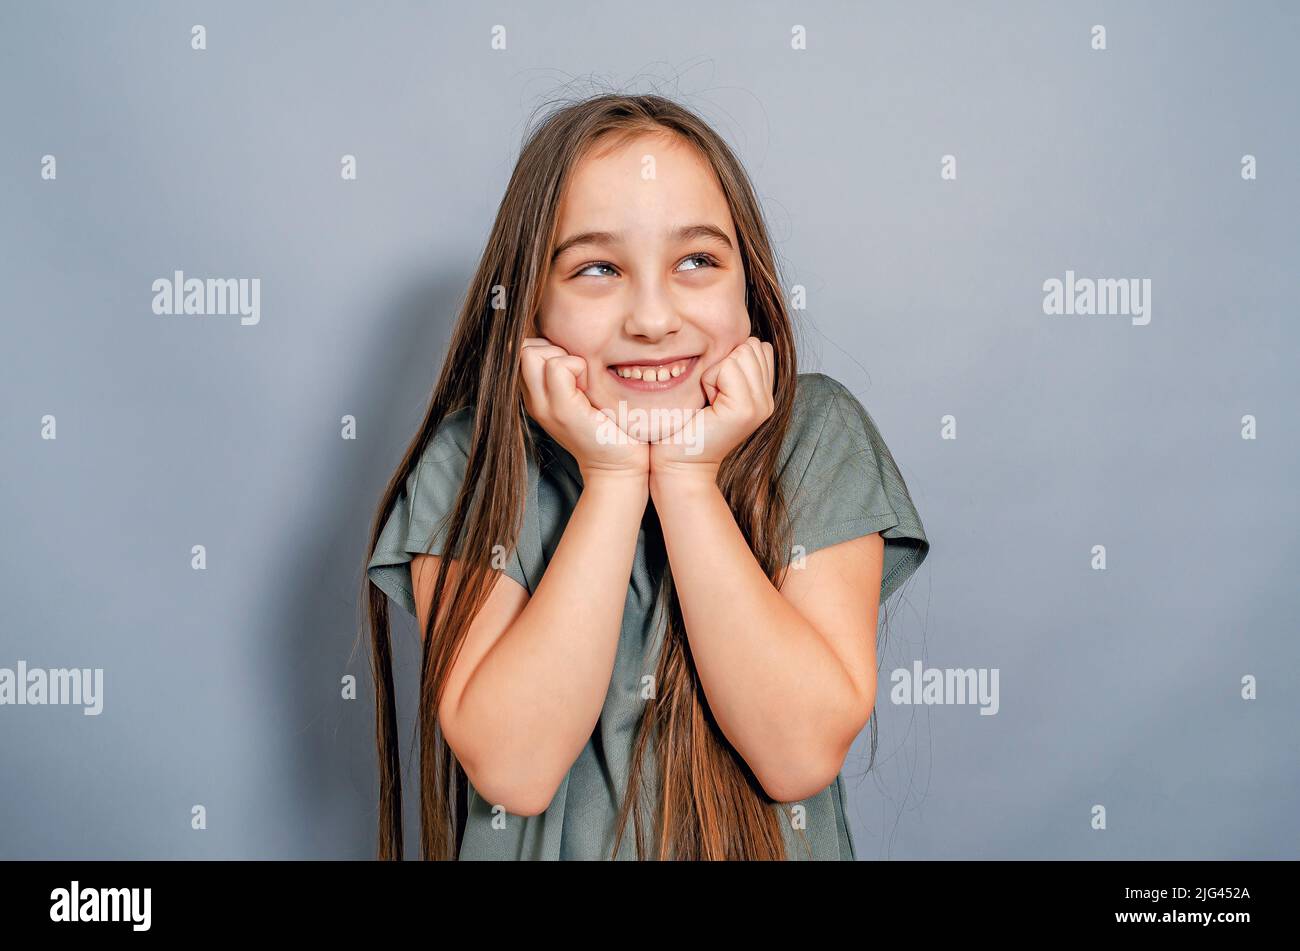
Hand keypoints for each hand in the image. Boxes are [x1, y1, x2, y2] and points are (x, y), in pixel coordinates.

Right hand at [519, 337, 649, 480]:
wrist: (620, 464)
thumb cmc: (610, 423)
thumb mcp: (585, 389)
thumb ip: (571, 367)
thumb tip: (572, 332)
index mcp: (536, 393)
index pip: (523, 347)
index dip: (548, 346)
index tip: (574, 366)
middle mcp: (533, 399)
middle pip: (523, 347)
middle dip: (551, 347)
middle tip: (579, 372)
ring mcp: (543, 406)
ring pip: (532, 353)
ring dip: (563, 356)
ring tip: (584, 381)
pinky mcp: (561, 410)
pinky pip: (556, 366)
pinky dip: (577, 367)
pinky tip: (591, 388)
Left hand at [649, 336, 774, 483]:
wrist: (679, 463)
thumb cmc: (686, 425)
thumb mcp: (713, 388)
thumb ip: (730, 365)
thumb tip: (737, 336)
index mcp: (763, 393)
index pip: (758, 346)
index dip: (729, 358)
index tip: (715, 390)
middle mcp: (768, 400)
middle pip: (751, 345)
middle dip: (723, 362)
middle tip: (710, 396)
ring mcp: (761, 406)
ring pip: (741, 353)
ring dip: (715, 371)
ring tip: (709, 400)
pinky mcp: (746, 410)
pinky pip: (728, 368)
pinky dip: (710, 380)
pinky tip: (707, 404)